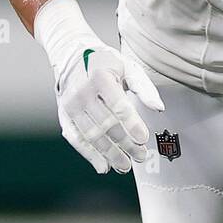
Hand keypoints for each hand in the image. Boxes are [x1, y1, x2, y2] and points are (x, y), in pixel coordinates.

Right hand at [55, 45, 163, 174]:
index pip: (118, 105)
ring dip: (109, 153)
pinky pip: (76, 139)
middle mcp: (82, 92)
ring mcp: (71, 105)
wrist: (71, 56)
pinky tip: (103, 166)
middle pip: (106, 124)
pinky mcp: (64, 115)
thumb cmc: (106, 63)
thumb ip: (144, 87)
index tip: (144, 139)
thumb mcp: (128, 66)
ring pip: (91, 135)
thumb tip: (158, 108)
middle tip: (140, 155)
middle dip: (125, 143)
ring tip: (125, 165)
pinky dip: (89, 155)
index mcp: (101, 76)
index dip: (132, 124)